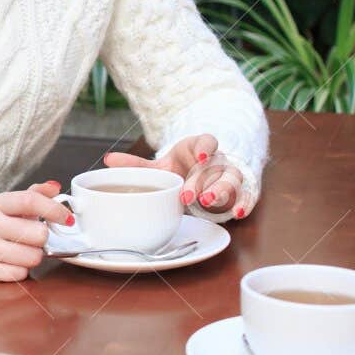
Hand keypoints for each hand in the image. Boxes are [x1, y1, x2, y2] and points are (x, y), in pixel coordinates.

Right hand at [0, 182, 73, 296]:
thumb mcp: (10, 210)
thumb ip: (34, 196)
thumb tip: (54, 187)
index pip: (30, 201)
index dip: (54, 210)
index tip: (67, 219)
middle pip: (39, 233)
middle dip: (41, 241)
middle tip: (30, 241)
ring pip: (33, 256)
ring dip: (32, 258)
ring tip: (20, 254)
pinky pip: (21, 273)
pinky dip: (21, 272)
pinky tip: (10, 265)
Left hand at [102, 132, 254, 217]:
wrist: (203, 174)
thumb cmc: (181, 169)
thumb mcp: (160, 166)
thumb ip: (137, 165)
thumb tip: (107, 160)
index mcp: (198, 149)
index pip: (207, 141)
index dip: (205, 147)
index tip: (199, 156)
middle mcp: (217, 161)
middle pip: (215, 166)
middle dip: (202, 180)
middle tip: (188, 195)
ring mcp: (229, 175)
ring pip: (232, 179)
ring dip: (222, 190)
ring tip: (208, 201)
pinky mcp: (239, 191)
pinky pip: (247, 194)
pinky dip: (245, 202)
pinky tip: (239, 212)